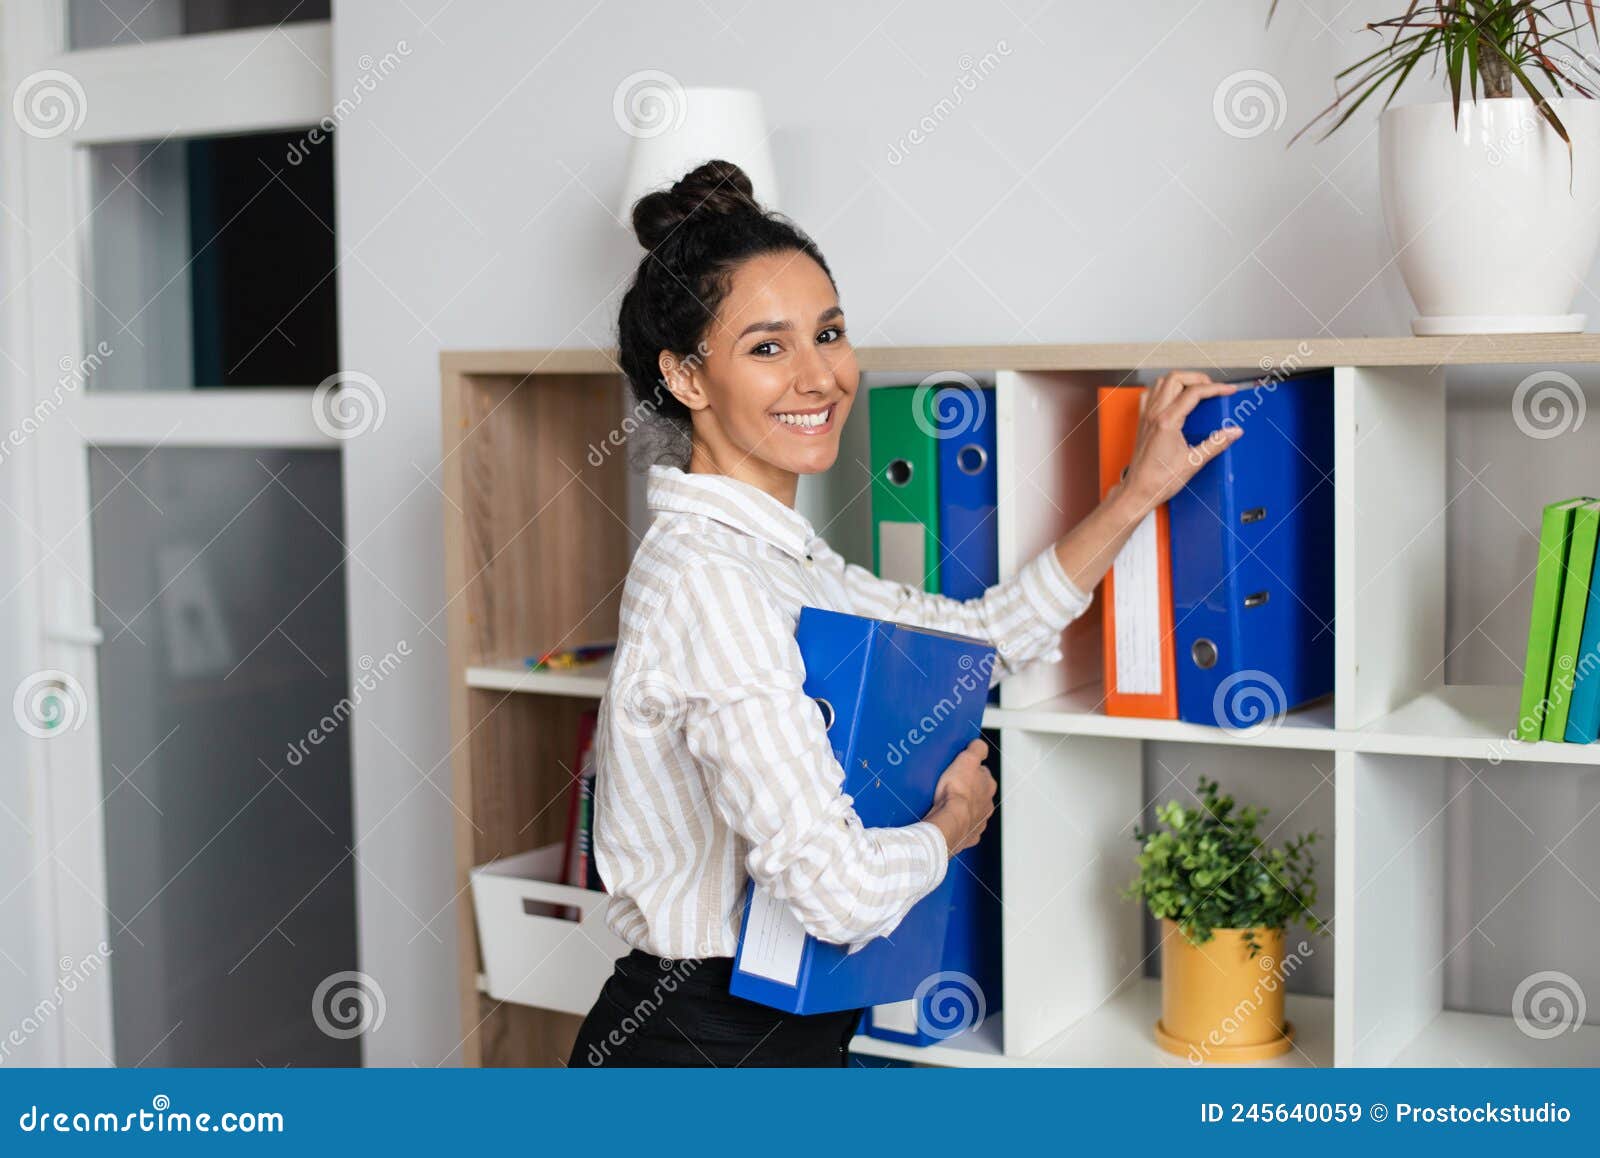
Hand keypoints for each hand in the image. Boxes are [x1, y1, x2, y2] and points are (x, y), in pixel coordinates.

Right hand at [924, 738, 995, 856]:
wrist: (949, 822)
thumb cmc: (957, 793)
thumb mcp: (967, 760)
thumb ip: (977, 749)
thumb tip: (979, 744)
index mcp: (988, 786)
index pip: (983, 773)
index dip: (971, 769)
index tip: (962, 769)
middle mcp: (987, 804)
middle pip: (978, 793)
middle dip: (967, 790)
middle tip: (951, 786)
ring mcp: (978, 821)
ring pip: (972, 811)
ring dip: (962, 808)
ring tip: (946, 804)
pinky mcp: (968, 836)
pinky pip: (963, 828)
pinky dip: (957, 824)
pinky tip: (946, 820)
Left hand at [1119, 370, 1242, 512]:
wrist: (1138, 491)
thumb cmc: (1159, 481)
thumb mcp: (1194, 462)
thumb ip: (1216, 443)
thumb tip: (1234, 432)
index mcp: (1167, 422)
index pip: (1194, 392)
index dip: (1216, 388)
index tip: (1228, 390)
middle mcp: (1154, 415)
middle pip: (1175, 378)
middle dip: (1198, 378)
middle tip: (1213, 388)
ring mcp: (1146, 416)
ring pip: (1161, 382)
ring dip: (1180, 380)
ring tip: (1196, 389)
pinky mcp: (1142, 422)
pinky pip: (1150, 394)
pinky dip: (1163, 389)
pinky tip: (1173, 398)